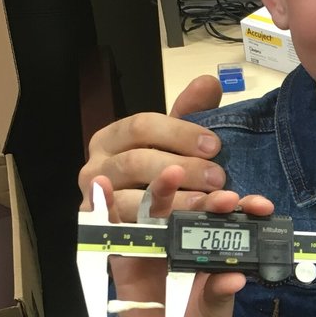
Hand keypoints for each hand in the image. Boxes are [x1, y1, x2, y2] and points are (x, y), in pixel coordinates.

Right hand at [79, 74, 225, 219]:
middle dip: (182, 169)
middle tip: (218, 177)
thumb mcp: (170, 141)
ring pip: (133, 200)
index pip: (141, 127)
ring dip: (175, 201)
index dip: (178, 133)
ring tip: (208, 203)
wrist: (136, 218)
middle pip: (137, 163)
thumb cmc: (155, 172)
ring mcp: (98, 204)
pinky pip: (132, 230)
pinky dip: (154, 226)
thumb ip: (189, 112)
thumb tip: (208, 83)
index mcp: (111, 139)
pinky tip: (175, 225)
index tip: (214, 145)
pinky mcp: (107, 233)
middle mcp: (97, 169)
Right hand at [97, 166, 273, 316]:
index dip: (244, 210)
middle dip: (210, 199)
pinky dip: (103, 205)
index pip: (230, 221)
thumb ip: (219, 296)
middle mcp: (184, 242)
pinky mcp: (124, 256)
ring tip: (169, 174)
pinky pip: (112, 228)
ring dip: (162, 188)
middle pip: (195, 208)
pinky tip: (101, 186)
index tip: (259, 207)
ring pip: (156, 209)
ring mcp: (154, 245)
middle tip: (222, 198)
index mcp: (213, 252)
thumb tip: (234, 278)